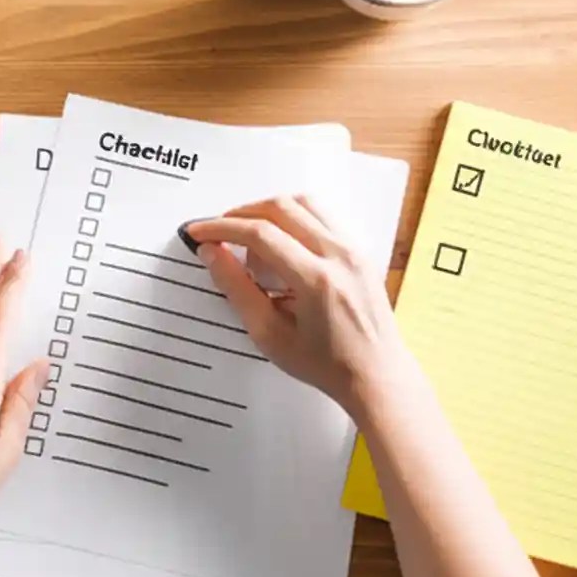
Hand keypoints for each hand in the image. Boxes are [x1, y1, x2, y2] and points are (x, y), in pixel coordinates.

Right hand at [185, 196, 412, 414]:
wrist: (375, 374)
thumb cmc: (327, 364)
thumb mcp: (270, 335)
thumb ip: (237, 290)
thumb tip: (213, 254)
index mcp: (317, 280)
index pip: (260, 234)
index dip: (223, 228)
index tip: (202, 233)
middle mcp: (339, 255)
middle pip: (281, 207)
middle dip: (242, 214)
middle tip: (221, 232)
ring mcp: (354, 249)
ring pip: (304, 202)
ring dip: (269, 211)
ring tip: (252, 240)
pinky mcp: (360, 249)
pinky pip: (323, 215)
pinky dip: (295, 218)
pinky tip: (283, 243)